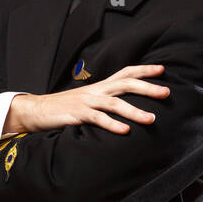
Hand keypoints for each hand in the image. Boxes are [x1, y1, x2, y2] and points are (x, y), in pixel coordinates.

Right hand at [5, 64, 169, 133]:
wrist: (36, 110)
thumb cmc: (63, 108)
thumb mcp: (86, 100)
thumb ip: (104, 101)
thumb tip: (124, 107)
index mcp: (99, 87)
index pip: (124, 73)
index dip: (143, 70)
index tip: (162, 70)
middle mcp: (95, 91)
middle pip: (125, 83)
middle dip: (147, 87)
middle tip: (166, 92)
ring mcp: (86, 102)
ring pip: (115, 103)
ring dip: (135, 110)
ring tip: (151, 119)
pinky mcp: (77, 114)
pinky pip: (97, 118)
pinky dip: (112, 124)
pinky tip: (125, 131)